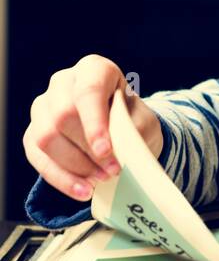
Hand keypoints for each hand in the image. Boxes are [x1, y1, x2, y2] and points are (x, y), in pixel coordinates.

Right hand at [23, 54, 162, 203]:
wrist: (122, 130)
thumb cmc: (132, 119)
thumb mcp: (143, 120)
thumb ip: (133, 130)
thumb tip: (118, 150)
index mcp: (93, 69)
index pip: (88, 92)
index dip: (94, 123)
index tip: (106, 151)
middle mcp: (63, 82)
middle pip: (63, 116)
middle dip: (88, 150)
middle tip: (113, 171)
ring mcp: (43, 107)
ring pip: (46, 138)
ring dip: (75, 166)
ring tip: (100, 180)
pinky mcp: (33, 133)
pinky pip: (39, 158)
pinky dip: (62, 179)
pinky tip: (82, 191)